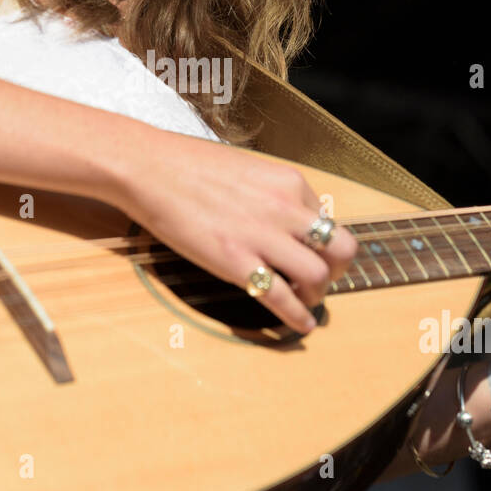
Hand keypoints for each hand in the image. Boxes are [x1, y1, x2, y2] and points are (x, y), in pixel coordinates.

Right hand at [119, 132, 357, 332]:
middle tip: (323, 281)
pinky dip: (298, 316)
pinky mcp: (237, 262)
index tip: (315, 256)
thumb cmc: (189, 166)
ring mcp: (263, 237)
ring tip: (306, 301)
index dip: (324, 244)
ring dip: (318, 295)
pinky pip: (282, 297)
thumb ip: (271, 195)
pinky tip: (301, 324)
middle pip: (340, 249)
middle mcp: (286, 208)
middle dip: (337, 271)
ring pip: (318, 276)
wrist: (149, 169)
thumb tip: (281, 219)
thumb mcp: (247, 171)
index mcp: (289, 183)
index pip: (329, 220)